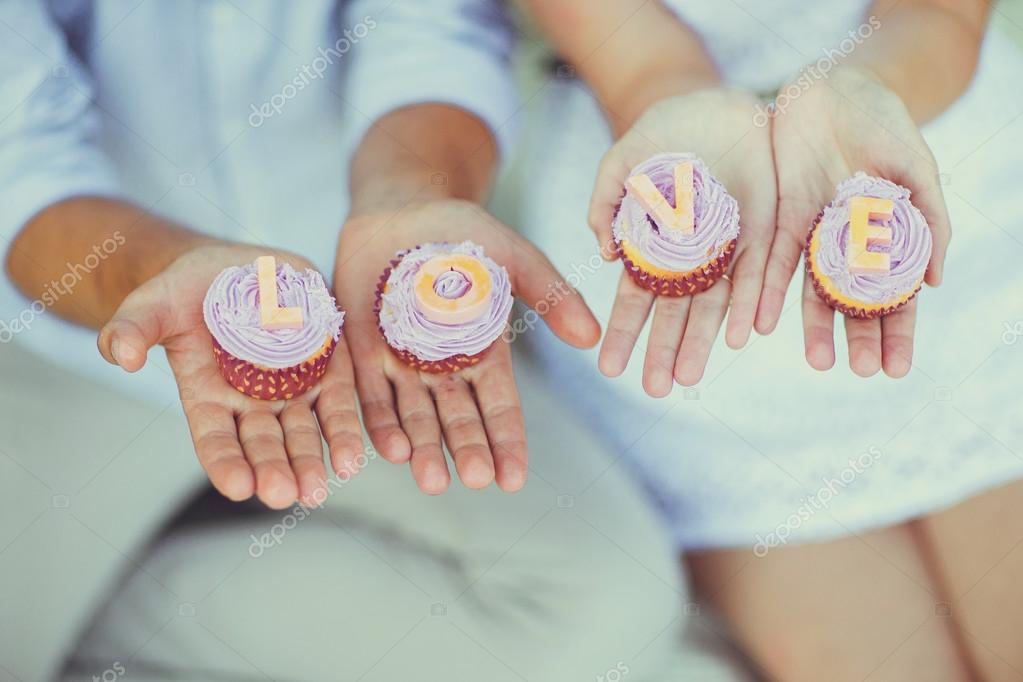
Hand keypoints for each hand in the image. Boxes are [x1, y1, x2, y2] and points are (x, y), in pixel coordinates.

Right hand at [97, 244, 363, 508]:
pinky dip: (347, 429)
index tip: (238, 488)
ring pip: (305, 432)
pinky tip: (354, 456)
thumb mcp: (153, 303)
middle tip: (285, 495)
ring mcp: (293, 388)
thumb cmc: (188, 291)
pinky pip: (339, 402)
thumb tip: (120, 357)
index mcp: (207, 398)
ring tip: (321, 487)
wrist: (238, 266)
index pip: (216, 440)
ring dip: (314, 460)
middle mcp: (253, 403)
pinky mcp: (327, 368)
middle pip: (266, 445)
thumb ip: (132, 328)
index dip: (227, 464)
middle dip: (276, 471)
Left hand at [335, 199, 599, 493]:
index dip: (508, 441)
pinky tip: (390, 450)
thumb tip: (593, 338)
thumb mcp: (513, 256)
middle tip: (477, 480)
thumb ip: (550, 294)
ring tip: (433, 481)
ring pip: (415, 417)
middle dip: (468, 450)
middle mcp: (442, 368)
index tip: (515, 479)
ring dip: (424, 449)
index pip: (500, 406)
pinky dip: (380, 423)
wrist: (400, 207)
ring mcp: (401, 363)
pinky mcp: (362, 353)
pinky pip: (370, 395)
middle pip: (458, 419)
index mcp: (483, 352)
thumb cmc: (462, 233)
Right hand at [589, 88, 776, 394]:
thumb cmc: (662, 134)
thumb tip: (605, 253)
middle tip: (652, 390)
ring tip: (687, 378)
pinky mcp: (763, 230)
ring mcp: (727, 248)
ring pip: (716, 304)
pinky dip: (752, 301)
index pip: (636, 298)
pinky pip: (759, 271)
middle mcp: (690, 258)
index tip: (607, 367)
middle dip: (663, 352)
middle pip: (675, 313)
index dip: (623, 332)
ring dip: (703, 341)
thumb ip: (605, 201)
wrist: (714, 104)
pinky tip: (745, 334)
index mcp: (653, 247)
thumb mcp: (622, 161)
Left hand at [760, 67, 950, 376]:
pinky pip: (773, 260)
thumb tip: (936, 281)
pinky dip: (768, 291)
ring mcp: (813, 233)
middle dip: (857, 336)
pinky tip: (763, 323)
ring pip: (812, 290)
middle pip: (853, 301)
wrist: (836, 89)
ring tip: (819, 361)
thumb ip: (929, 220)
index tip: (897, 368)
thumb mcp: (916, 169)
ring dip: (813, 327)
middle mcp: (848, 244)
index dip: (897, 331)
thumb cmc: (884, 125)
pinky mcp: (779, 217)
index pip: (895, 295)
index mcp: (888, 236)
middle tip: (857, 371)